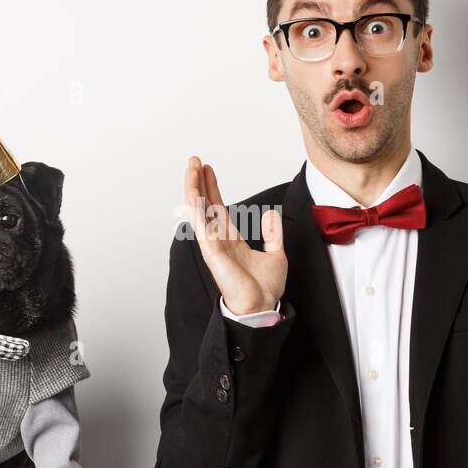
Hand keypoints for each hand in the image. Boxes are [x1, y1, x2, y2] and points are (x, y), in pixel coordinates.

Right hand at [184, 155, 286, 314]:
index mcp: (230, 240)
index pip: (217, 208)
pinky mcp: (212, 253)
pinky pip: (201, 226)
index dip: (212, 188)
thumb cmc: (265, 288)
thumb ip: (273, 235)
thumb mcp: (276, 254)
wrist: (263, 307)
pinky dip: (196, 208)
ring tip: (191, 167)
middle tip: (194, 160)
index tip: (209, 169)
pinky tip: (192, 192)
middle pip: (204, 204)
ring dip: (193, 188)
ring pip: (198, 211)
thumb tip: (271, 215)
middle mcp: (218, 240)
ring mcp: (213, 245)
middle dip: (199, 182)